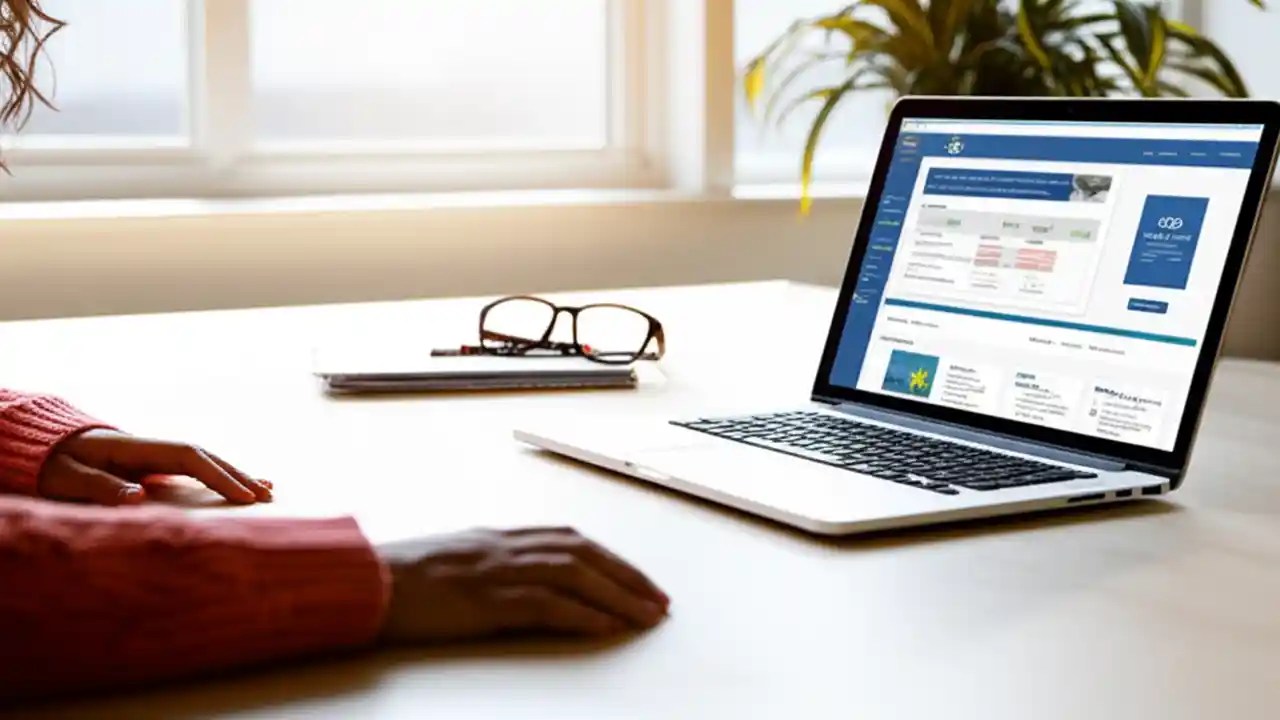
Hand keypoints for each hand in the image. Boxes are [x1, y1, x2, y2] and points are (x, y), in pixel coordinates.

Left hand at [39, 429, 272, 505]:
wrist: (46, 447)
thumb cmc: (55, 464)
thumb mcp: (68, 477)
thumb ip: (102, 486)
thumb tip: (141, 495)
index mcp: (137, 447)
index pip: (190, 458)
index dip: (219, 475)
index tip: (244, 496)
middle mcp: (153, 447)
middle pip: (206, 457)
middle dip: (238, 474)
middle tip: (267, 495)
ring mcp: (156, 455)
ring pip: (205, 462)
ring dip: (236, 474)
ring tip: (267, 489)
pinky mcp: (154, 466)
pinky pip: (194, 470)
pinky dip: (220, 477)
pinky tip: (240, 485)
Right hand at [378, 527, 669, 641]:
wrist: (362, 581)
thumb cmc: (399, 578)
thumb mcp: (454, 560)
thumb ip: (491, 563)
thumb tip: (523, 581)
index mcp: (498, 536)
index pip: (569, 538)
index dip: (609, 556)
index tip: (635, 576)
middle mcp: (505, 545)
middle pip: (583, 553)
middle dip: (627, 576)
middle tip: (658, 600)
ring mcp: (497, 569)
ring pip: (575, 576)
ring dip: (618, 596)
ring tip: (647, 616)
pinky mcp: (487, 598)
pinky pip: (548, 604)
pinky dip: (583, 615)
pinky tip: (606, 627)